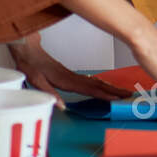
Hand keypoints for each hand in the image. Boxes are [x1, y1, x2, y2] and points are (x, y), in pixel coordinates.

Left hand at [7, 35, 128, 102]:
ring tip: (122, 91)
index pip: (90, 89)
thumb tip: (62, 106)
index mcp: (66, 80)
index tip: (116, 98)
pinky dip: (101, 83)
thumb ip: (50, 93)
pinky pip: (90, 80)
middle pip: (97, 84)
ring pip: (96, 81)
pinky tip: (106, 86)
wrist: (29, 50)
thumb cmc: (31, 65)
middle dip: (114, 90)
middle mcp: (72, 77)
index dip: (104, 94)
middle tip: (127, 95)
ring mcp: (73, 75)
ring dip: (110, 87)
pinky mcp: (70, 74)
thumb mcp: (36, 81)